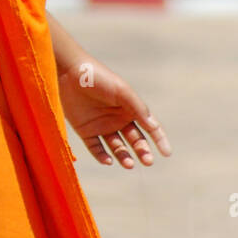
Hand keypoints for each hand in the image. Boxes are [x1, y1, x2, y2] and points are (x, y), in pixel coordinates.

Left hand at [57, 59, 171, 168]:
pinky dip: (102, 156)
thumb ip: (138, 108)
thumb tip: (154, 126)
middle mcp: (119, 119)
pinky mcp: (86, 131)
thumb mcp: (122, 91)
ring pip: (118, 147)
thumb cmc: (100, 78)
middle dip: (143, 151)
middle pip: (135, 140)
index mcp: (131, 108)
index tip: (167, 153)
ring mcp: (103, 126)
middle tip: (148, 161)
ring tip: (129, 164)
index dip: (159, 140)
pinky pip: (96, 148)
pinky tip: (108, 161)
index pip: (149, 127)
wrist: (70, 73)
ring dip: (125, 156)